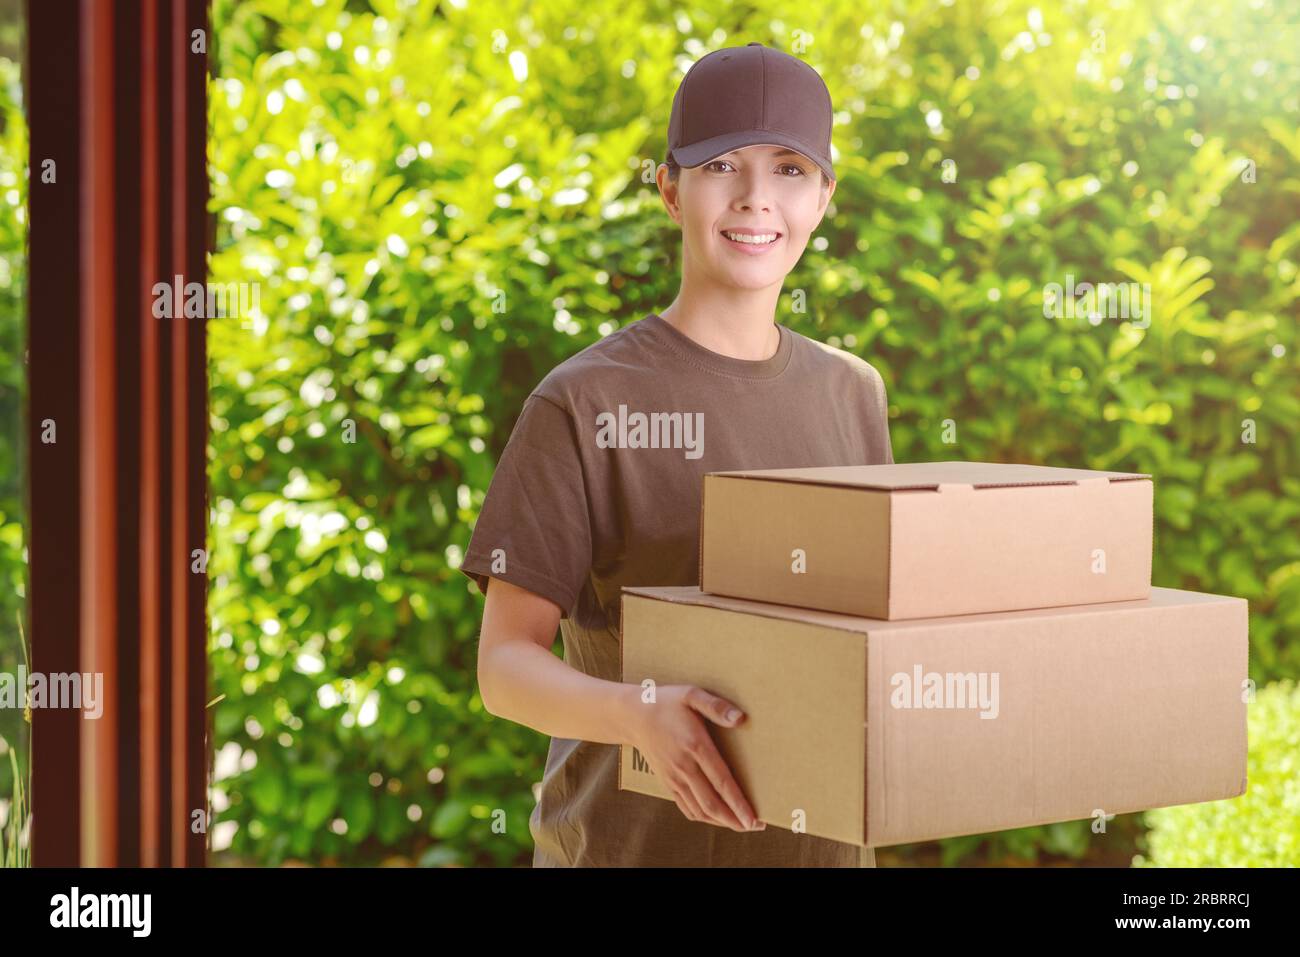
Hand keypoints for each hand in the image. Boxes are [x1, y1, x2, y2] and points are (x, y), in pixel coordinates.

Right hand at [625, 683, 764, 832]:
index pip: (721, 782)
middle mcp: (684, 767)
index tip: (754, 819)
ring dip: (722, 821)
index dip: (738, 803)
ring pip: (699, 810)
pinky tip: (717, 817)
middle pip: (712, 803)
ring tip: (741, 824)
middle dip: (736, 819)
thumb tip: (741, 718)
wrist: (632, 716)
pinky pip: (687, 808)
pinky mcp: (667, 783)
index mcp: (694, 746)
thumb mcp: (691, 694)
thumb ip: (716, 706)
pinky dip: (704, 817)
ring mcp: (673, 778)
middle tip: (756, 826)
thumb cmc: (666, 702)